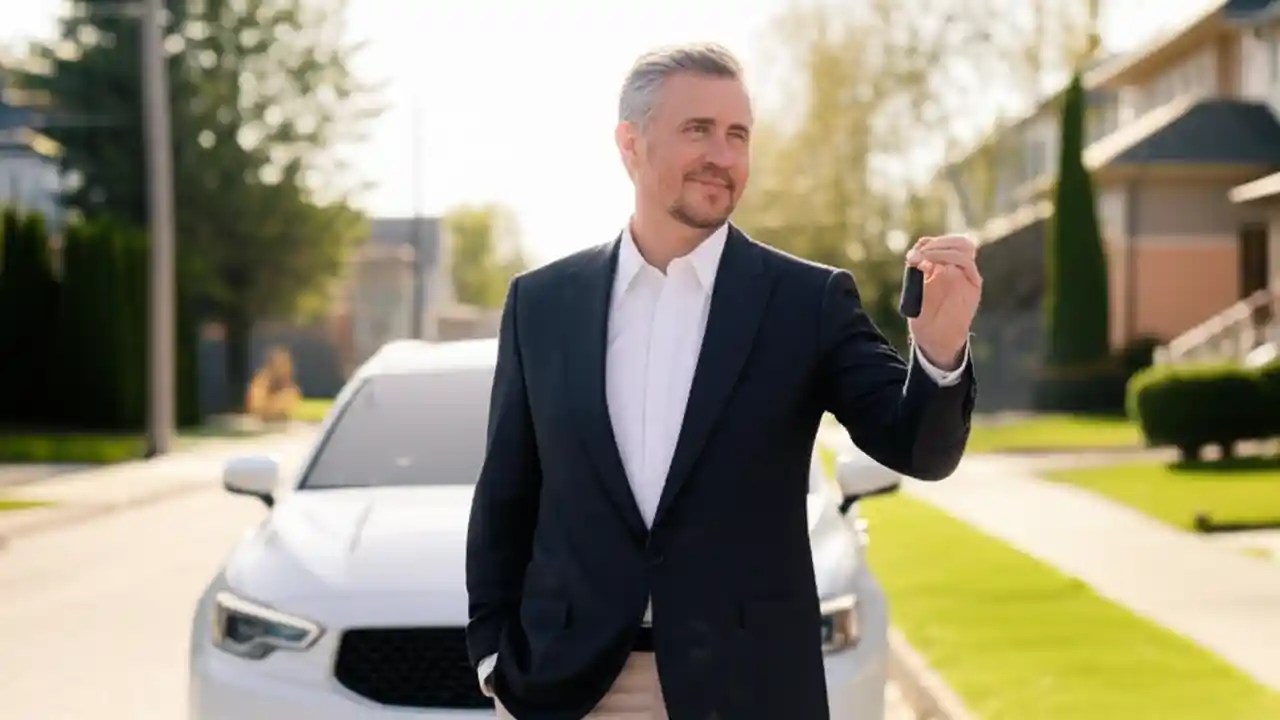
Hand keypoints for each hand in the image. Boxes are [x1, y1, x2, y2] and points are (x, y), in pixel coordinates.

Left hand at [905, 235, 981, 368]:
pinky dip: (950, 261)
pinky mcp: (973, 286)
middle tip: (919, 256)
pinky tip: (933, 270)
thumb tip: (916, 252)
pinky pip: (967, 265)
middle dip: (937, 244)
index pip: (944, 242)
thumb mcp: (916, 289)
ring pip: (965, 248)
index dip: (929, 243)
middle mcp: (959, 268)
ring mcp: (967, 276)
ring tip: (925, 261)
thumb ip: (917, 270)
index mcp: (945, 266)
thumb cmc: (924, 315)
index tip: (912, 255)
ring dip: (942, 250)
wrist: (935, 339)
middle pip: (958, 241)